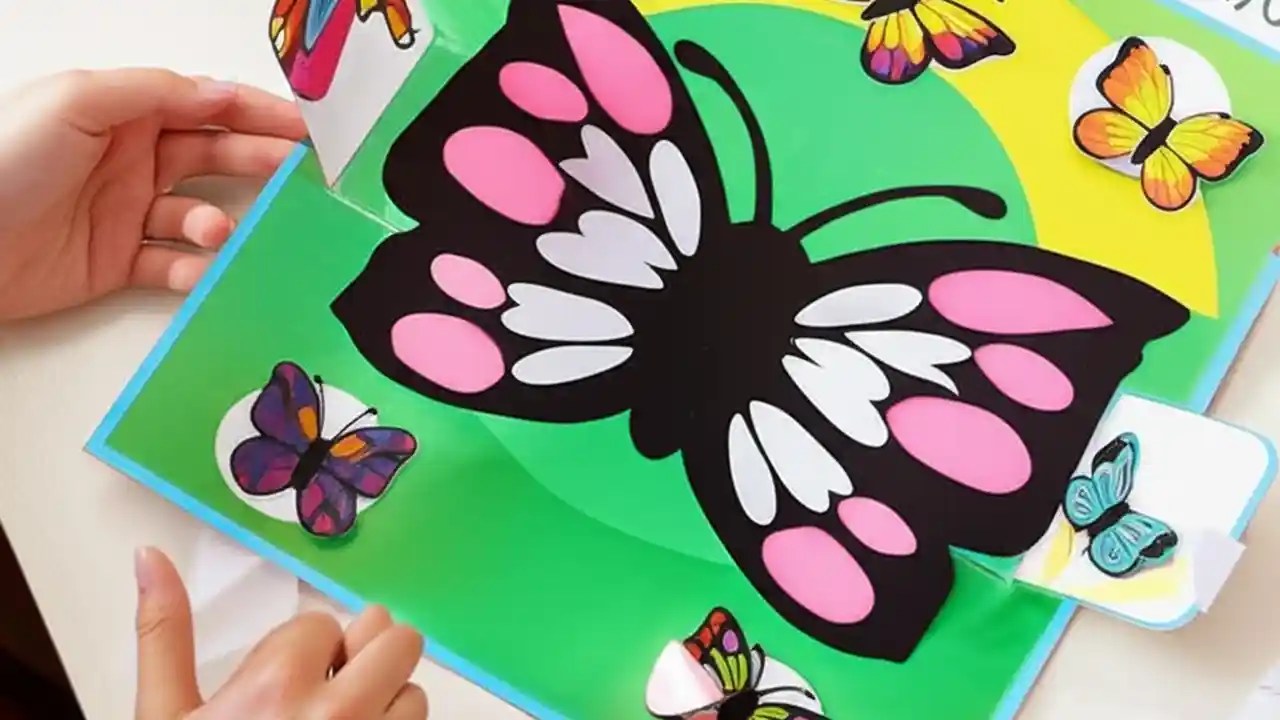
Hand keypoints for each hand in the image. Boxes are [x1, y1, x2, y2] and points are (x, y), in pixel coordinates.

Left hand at [0, 68, 306, 320]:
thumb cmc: (7, 160)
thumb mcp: (77, 101)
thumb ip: (156, 93)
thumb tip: (221, 93)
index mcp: (123, 112)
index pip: (205, 106)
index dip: (257, 113)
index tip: (304, 129)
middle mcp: (132, 159)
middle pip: (214, 157)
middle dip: (259, 163)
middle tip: (297, 176)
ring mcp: (128, 213)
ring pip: (201, 216)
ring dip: (219, 225)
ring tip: (215, 232)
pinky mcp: (120, 263)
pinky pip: (175, 267)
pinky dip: (196, 271)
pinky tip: (200, 271)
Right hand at [133, 547, 427, 719]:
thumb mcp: (164, 716)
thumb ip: (164, 632)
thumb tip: (150, 556)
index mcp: (276, 685)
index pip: (323, 623)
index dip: (304, 650)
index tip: (280, 683)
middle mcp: (338, 711)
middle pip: (396, 640)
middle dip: (366, 655)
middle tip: (329, 687)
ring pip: (413, 691)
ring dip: (384, 701)